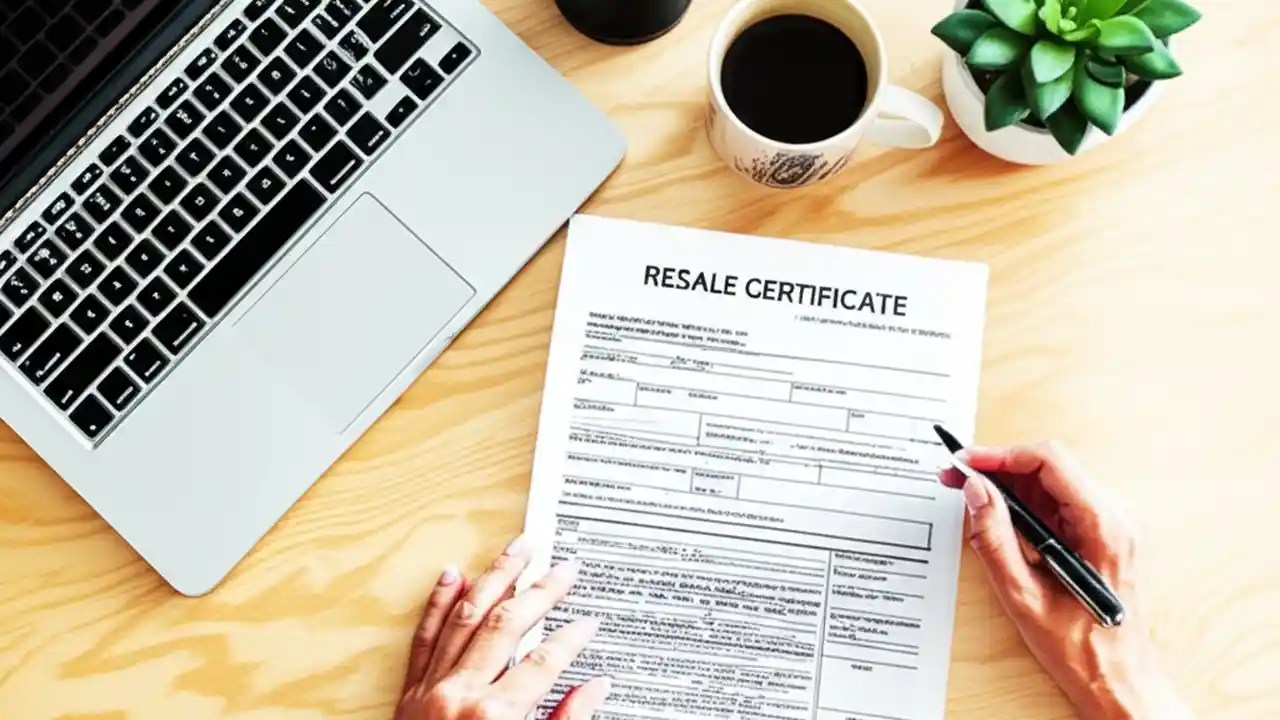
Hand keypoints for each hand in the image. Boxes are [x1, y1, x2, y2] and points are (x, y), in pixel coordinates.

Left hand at [396, 539, 610, 719]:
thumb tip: (594, 689)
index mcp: (494, 716)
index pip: (545, 662)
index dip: (572, 639)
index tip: (589, 622)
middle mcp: (459, 693)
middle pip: (507, 626)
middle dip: (539, 592)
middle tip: (563, 568)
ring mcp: (430, 688)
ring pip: (465, 617)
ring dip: (494, 578)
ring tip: (517, 550)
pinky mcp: (408, 692)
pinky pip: (424, 636)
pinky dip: (438, 603)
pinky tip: (452, 574)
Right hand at [940, 442, 1191, 719]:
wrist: (1117, 678)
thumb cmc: (1080, 649)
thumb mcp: (1024, 595)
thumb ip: (996, 539)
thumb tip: (976, 493)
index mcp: (1104, 528)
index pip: (1050, 462)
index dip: (1001, 455)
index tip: (966, 462)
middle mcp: (1116, 518)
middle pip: (1050, 466)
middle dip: (998, 467)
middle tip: (956, 477)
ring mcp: (1111, 524)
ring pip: (1051, 481)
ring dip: (1008, 483)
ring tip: (968, 494)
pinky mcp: (1101, 533)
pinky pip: (1058, 501)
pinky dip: (1024, 501)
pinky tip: (996, 514)